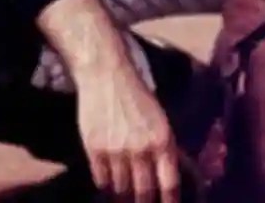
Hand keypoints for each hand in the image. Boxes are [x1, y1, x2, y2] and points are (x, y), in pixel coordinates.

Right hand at [78, 65, 182, 202]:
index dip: (169, 202)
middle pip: (144, 192)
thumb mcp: (160, 120)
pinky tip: (107, 180)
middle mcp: (142, 149)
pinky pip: (101, 179)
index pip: (170, 183)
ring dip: (122, 194)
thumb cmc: (137, 95)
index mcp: (163, 141)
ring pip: (121, 189)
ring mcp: (117, 151)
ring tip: (123, 195)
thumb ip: (164, 148)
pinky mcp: (95, 149)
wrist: (107, 75)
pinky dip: (105, 183)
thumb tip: (167, 176)